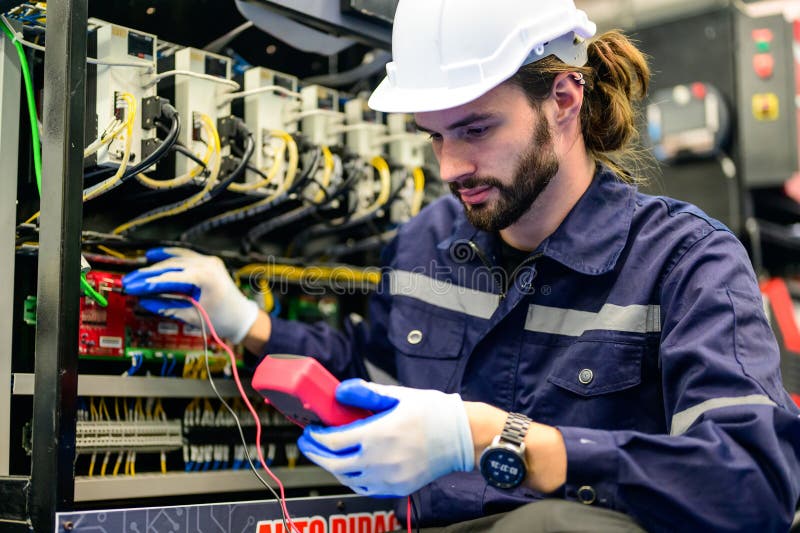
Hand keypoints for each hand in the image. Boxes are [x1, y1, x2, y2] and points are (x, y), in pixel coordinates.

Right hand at [122, 247, 257, 342]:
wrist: (241, 316)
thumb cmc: (223, 318)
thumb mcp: (192, 315)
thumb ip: (167, 306)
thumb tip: (146, 301)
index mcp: (206, 277)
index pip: (170, 277)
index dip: (149, 282)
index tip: (133, 286)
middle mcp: (208, 265)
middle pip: (171, 267)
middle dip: (148, 275)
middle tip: (130, 281)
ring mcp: (209, 262)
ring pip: (176, 259)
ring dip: (156, 264)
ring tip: (138, 270)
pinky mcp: (208, 263)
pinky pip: (186, 255)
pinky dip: (170, 256)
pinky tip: (155, 255)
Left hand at [297, 379, 473, 496]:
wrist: (462, 437)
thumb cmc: (433, 413)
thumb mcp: (398, 395)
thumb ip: (366, 393)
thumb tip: (341, 391)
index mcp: (378, 434)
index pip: (332, 441)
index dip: (316, 437)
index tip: (312, 430)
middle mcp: (380, 460)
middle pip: (333, 463)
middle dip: (316, 453)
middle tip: (310, 443)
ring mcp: (389, 478)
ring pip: (346, 479)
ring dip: (332, 466)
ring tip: (328, 454)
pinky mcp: (397, 488)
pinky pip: (364, 488)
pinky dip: (351, 479)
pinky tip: (349, 467)